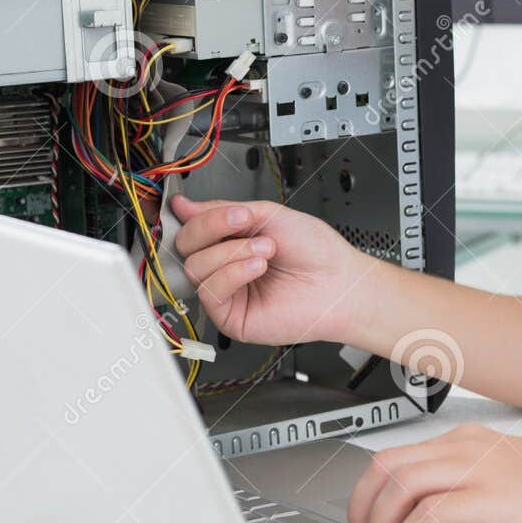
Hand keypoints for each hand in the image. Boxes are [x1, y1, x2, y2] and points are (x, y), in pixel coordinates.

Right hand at [170, 194, 371, 346]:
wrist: (339, 282)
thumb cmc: (315, 252)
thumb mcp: (267, 215)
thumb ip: (222, 210)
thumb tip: (183, 206)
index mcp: (230, 240)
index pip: (192, 227)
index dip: (203, 216)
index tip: (230, 211)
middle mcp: (224, 266)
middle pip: (186, 246)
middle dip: (212, 228)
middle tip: (244, 223)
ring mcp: (227, 292)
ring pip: (195, 267)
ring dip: (230, 252)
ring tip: (265, 250)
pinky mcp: (230, 316)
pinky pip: (210, 292)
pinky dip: (232, 273)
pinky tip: (257, 267)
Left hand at [346, 423, 521, 522]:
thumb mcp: (510, 482)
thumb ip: (468, 489)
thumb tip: (423, 519)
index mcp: (472, 441)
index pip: (396, 456)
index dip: (367, 493)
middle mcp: (471, 448)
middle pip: (387, 467)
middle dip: (361, 508)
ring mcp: (482, 470)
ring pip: (400, 487)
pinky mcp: (492, 500)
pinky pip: (426, 517)